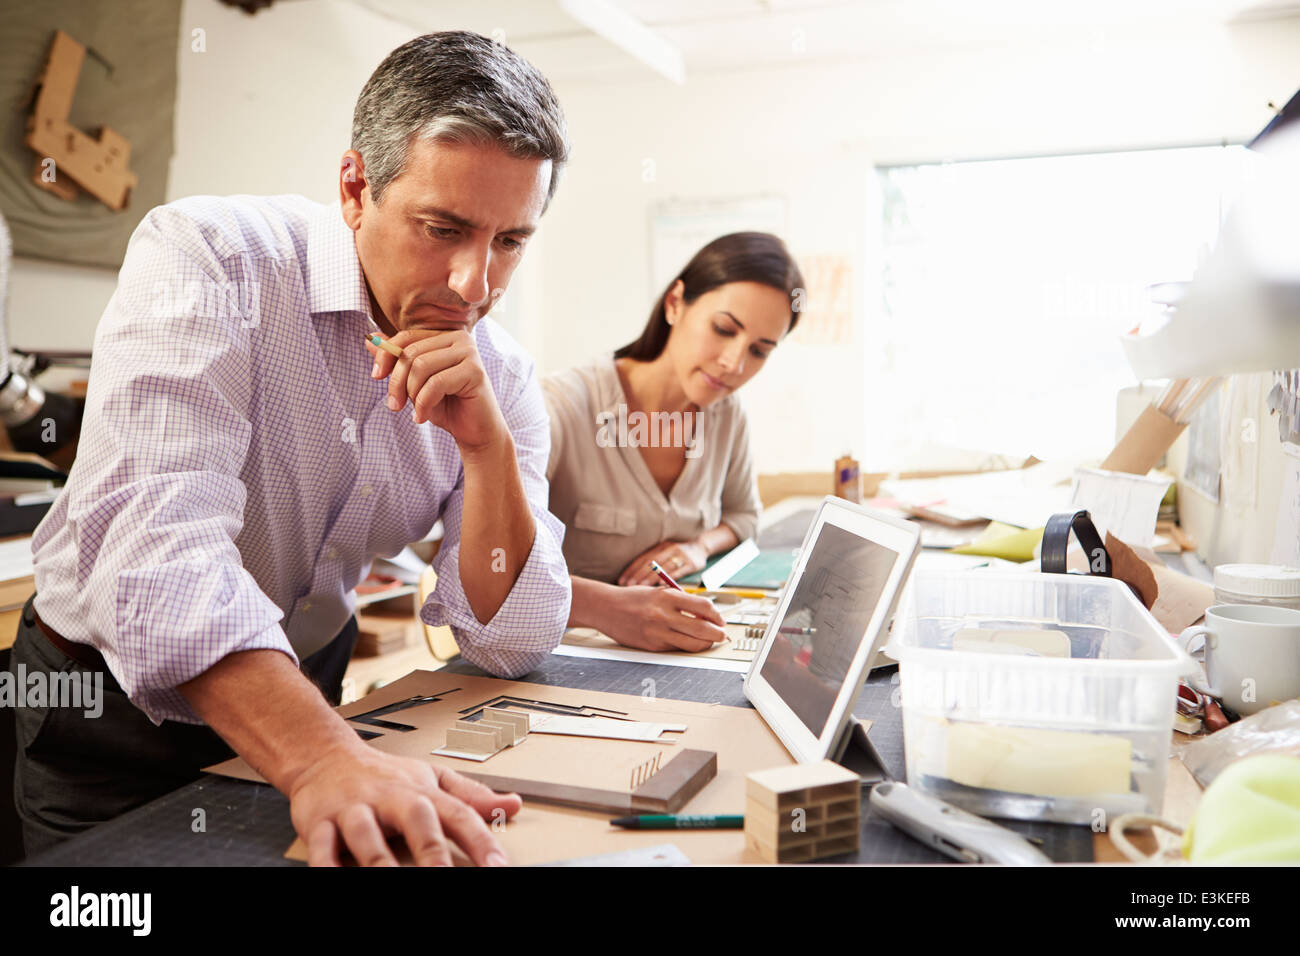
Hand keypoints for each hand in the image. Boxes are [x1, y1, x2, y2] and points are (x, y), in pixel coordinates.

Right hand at [289, 739, 521, 866]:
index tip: (499, 864)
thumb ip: (471, 796)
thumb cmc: (383, 775)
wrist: (325, 756)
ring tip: (393, 882)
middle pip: (416, 820)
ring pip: (367, 835)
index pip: (458, 814)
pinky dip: (327, 864)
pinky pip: (322, 845)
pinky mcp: (319, 821)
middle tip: (445, 877)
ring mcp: (354, 809)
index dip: (480, 839)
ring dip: (380, 862)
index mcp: (421, 792)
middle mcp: (390, 798)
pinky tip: (335, 877)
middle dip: (432, 852)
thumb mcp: (431, 780)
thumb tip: (512, 804)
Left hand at [366, 329, 507, 454]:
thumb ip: (395, 361)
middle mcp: (459, 338)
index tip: (375, 377)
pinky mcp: (475, 371)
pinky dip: (424, 404)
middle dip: (397, 382)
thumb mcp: (414, 383)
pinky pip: (436, 383)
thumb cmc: (446, 406)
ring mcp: (470, 353)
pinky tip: (422, 417)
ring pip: (421, 367)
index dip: (386, 355)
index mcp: (444, 336)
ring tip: (416, 411)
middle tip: (395, 405)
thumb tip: (369, 339)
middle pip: (411, 353)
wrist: (474, 433)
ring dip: (412, 394)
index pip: (406, 337)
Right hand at [601, 585, 726, 651]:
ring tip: (707, 640)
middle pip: (703, 629)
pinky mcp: (652, 646)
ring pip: (693, 644)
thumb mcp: (660, 592)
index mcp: (668, 596)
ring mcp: (658, 632)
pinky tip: (686, 640)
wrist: (606, 608)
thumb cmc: (634, 599)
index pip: (704, 607)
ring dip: (705, 644)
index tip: (720, 619)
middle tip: (721, 634)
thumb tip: (706, 615)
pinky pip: (677, 649)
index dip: (717, 615)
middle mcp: (664, 615)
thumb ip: (681, 602)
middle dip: (718, 634)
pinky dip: (686, 646)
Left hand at [618, 540, 709, 586]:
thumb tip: (634, 579)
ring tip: (641, 587)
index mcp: (660, 547)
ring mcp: (681, 556)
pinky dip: (670, 578)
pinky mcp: (692, 563)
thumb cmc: (679, 553)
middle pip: (652, 563)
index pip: (643, 559)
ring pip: (664, 567)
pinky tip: (661, 585)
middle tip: (629, 585)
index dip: (632, 569)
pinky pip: (679, 571)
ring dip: (652, 577)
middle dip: (639, 574)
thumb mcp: (666, 553)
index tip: (622, 580)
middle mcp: (669, 549)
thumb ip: (653, 563)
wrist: (701, 546)